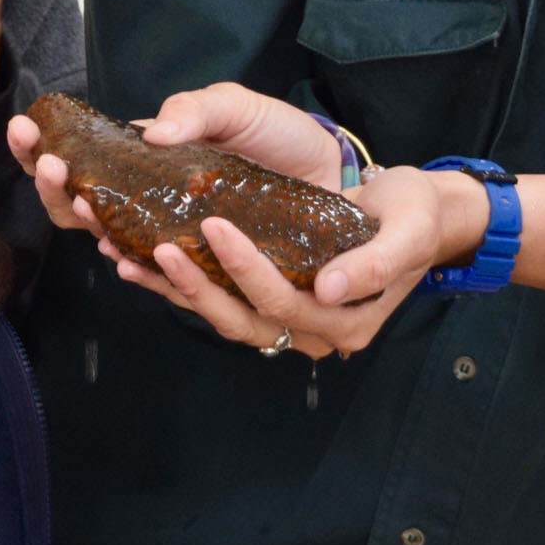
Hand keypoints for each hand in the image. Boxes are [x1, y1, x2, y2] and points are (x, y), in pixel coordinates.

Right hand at [2, 81, 340, 242]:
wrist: (334, 173)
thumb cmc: (278, 138)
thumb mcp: (236, 107)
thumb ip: (195, 108)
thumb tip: (151, 131)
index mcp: (142, 166)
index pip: (75, 164)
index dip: (37, 151)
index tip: (22, 129)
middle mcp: (148, 208)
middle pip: (76, 211)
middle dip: (51, 189)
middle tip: (51, 166)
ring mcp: (176, 240)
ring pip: (114, 246)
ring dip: (90, 227)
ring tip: (82, 203)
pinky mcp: (214, 272)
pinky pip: (171, 284)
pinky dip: (145, 274)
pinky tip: (125, 261)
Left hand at [104, 166, 481, 358]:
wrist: (415, 214)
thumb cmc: (413, 216)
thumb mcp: (407, 231)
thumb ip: (372, 263)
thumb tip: (329, 287)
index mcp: (347, 319)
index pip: (284, 301)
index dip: (246, 270)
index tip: (216, 225)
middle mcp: (315, 331)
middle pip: (243, 319)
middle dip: (196, 286)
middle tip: (158, 246)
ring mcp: (291, 321)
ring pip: (224, 316)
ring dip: (176, 292)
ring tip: (129, 260)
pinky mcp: (270, 301)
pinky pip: (221, 301)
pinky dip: (182, 286)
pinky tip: (142, 262)